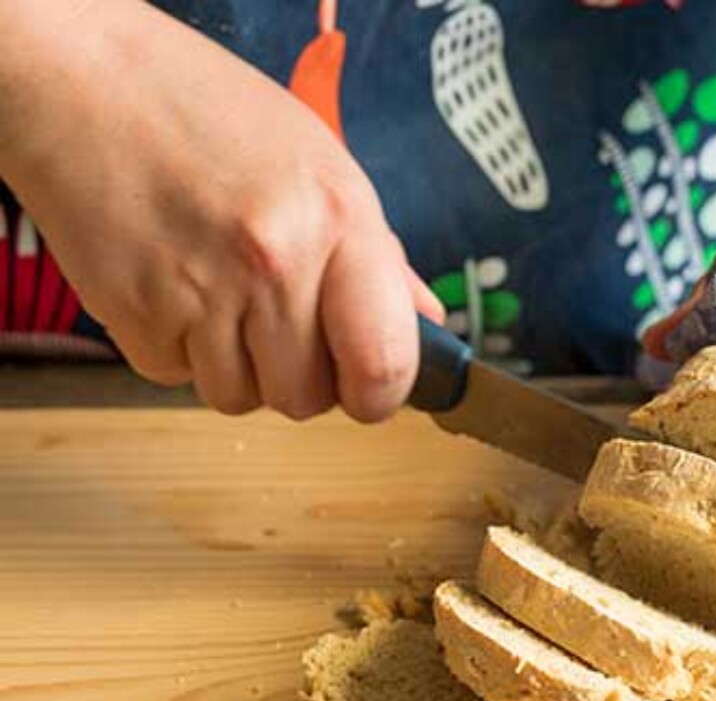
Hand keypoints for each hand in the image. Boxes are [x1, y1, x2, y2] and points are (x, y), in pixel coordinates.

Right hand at [0, 0, 440, 421]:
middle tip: (280, 320)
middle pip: (308, 398)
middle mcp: (274, 263)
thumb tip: (427, 325)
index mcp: (339, 222)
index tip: (370, 389)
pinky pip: (176, 377)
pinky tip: (174, 285)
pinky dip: (177, 349)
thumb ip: (379, 256)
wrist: (84, 82)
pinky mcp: (132, 314)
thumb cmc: (210, 115)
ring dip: (236, 367)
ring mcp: (199, 292)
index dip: (381, 394)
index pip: (384, 364)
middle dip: (300, 376)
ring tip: (221, 292)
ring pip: (240, 398)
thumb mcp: (323, 165)